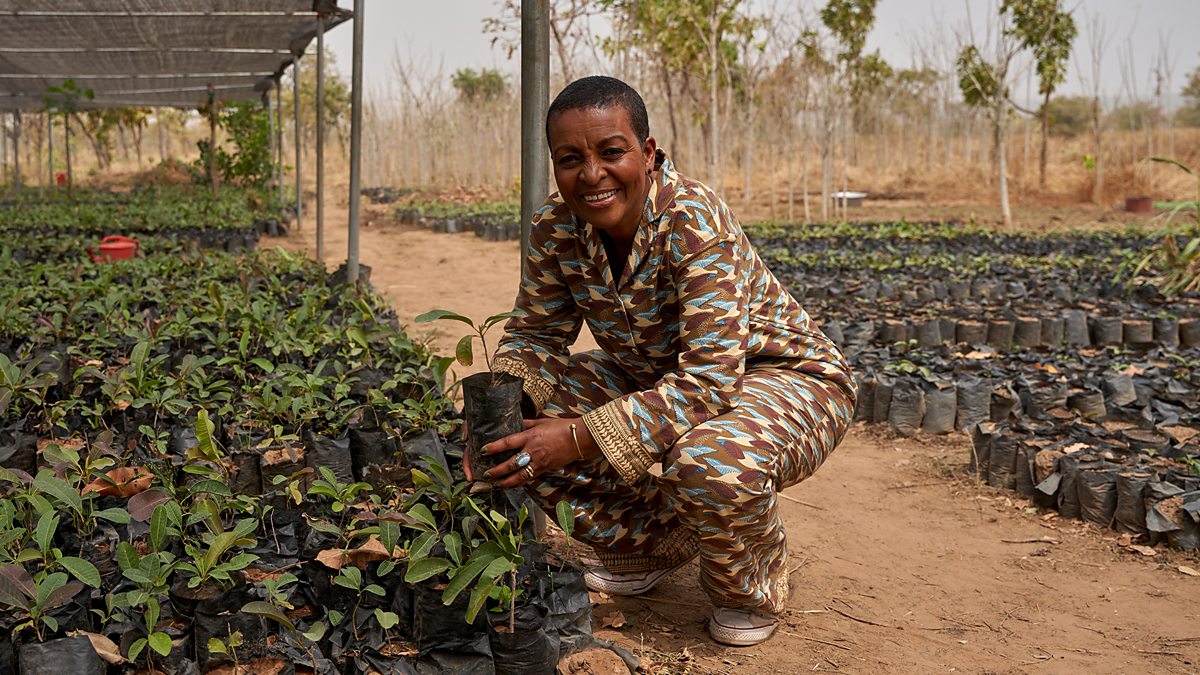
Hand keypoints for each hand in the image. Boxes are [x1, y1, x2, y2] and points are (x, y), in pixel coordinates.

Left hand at [479, 417, 597, 489]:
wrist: (579, 438)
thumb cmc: (561, 427)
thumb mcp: (541, 421)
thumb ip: (526, 424)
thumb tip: (515, 422)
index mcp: (530, 436)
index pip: (507, 443)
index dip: (493, 448)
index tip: (482, 451)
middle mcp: (533, 451)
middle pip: (510, 464)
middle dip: (496, 471)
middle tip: (486, 474)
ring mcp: (539, 462)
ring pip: (519, 476)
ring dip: (506, 481)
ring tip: (497, 484)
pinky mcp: (545, 469)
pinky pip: (530, 477)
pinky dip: (520, 481)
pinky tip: (513, 484)